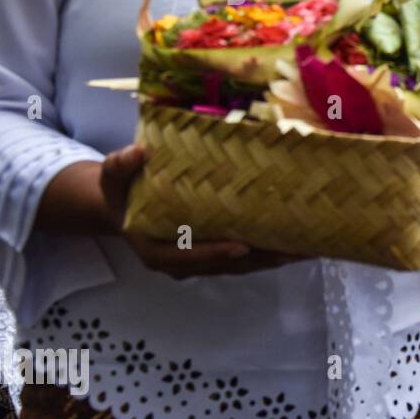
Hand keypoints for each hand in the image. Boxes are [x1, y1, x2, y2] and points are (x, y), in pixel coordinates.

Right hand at [101, 145, 302, 278]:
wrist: (124, 206)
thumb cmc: (121, 192)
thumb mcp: (112, 178)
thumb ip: (121, 166)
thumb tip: (139, 152)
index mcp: (155, 250)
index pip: (187, 257)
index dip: (213, 253)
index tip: (240, 246)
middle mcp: (181, 263)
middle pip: (224, 265)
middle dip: (259, 259)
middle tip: (293, 249)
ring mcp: (201, 262)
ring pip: (241, 266)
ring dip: (273, 258)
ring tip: (307, 247)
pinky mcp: (217, 255)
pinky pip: (246, 258)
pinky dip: (271, 252)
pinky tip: (299, 242)